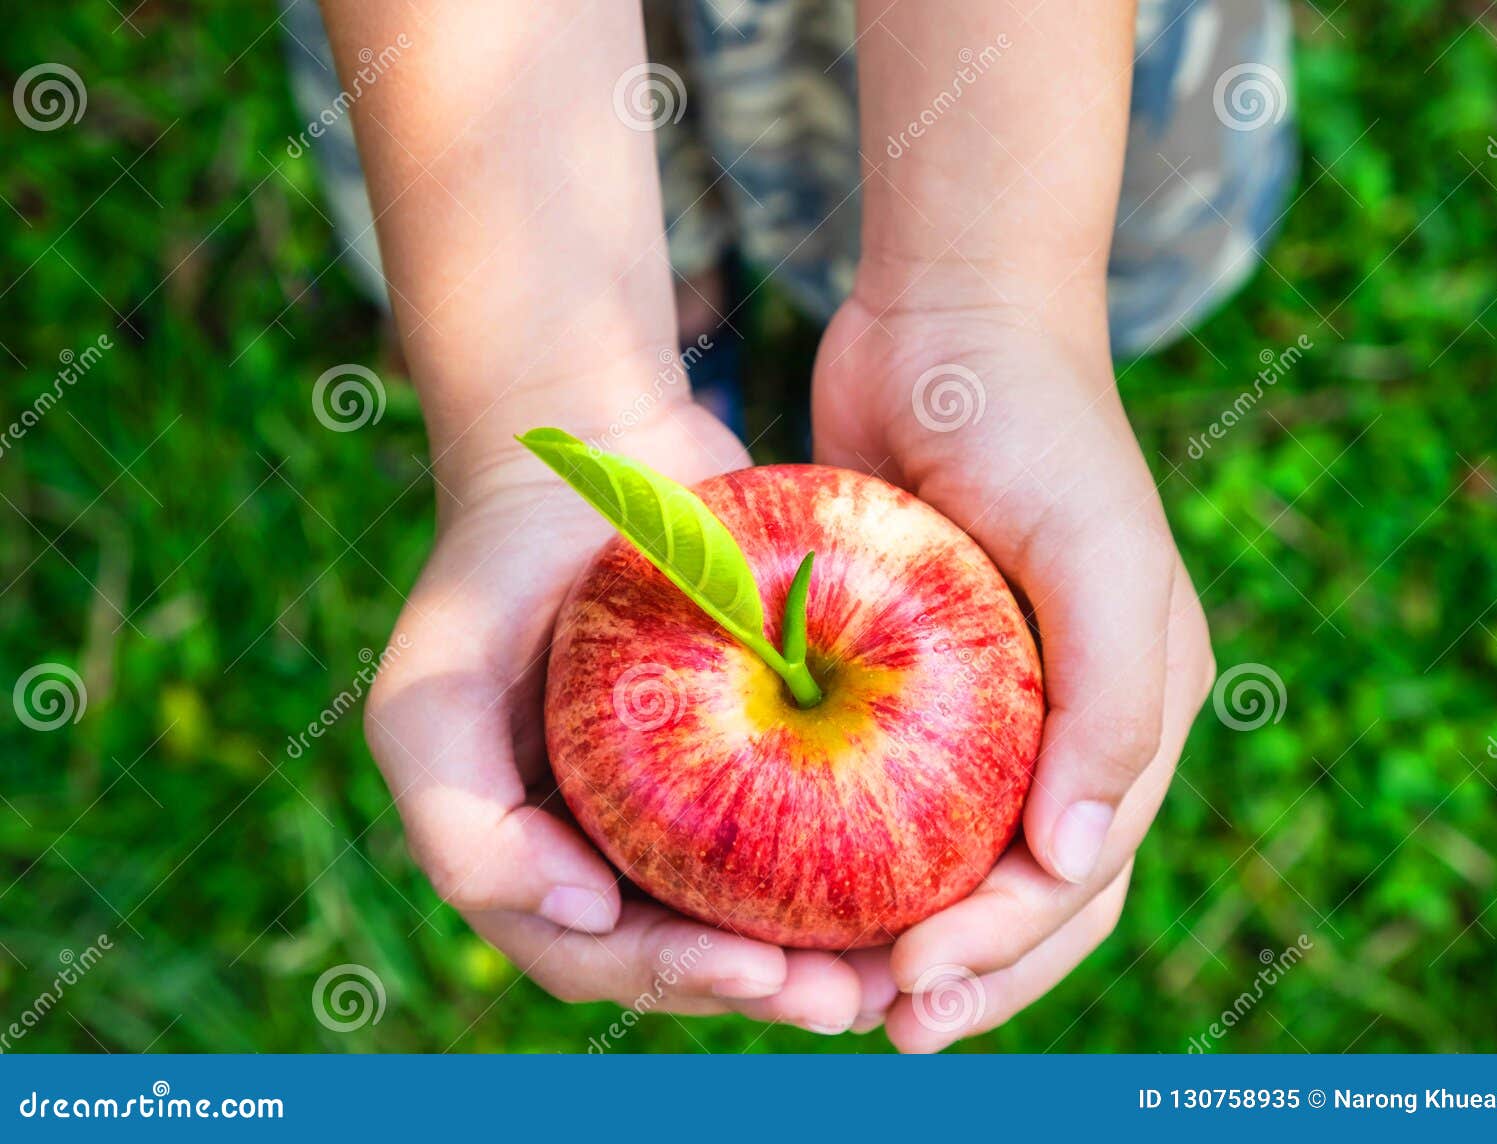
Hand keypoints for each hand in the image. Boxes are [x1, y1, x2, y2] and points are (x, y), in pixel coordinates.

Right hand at [364, 401, 867, 1033]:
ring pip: (759, 901)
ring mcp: (679, 795)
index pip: (598, 953)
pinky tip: (922, 868)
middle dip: (773, 987)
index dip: (677, 979)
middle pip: (695, 947)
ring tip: (903, 963)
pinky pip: (804, 814)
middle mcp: (606, 839)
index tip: (760, 970)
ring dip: (828, 947)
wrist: (584, 445)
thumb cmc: (497, 570)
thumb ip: (465, 831)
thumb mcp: (429, 697)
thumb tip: (589, 918)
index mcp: (531, 853)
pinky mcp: (752, 739)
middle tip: (856, 997)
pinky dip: (853, 855)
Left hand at [813, 294, 1215, 1050]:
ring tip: (827, 990)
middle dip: (961, 973)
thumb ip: (1113, 710)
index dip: (1007, 952)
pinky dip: (856, 849)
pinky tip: (792, 888)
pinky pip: (891, 787)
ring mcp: (997, 703)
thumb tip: (1072, 867)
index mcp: (1138, 714)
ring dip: (903, 933)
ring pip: (955, 858)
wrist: (951, 319)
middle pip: (1028, 894)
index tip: (911, 992)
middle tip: (870, 1024)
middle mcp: (1073, 724)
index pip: (1082, 877)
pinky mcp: (916, 673)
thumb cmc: (1037, 429)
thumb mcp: (1099, 555)